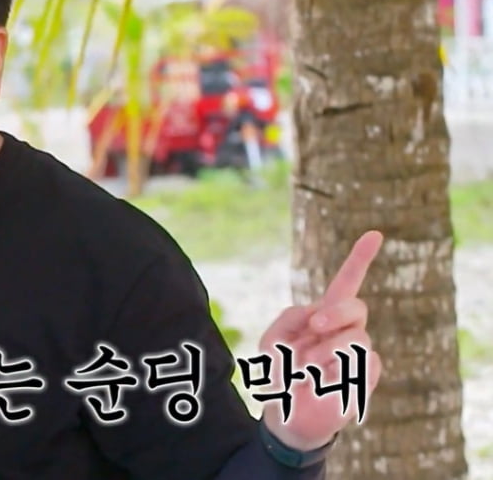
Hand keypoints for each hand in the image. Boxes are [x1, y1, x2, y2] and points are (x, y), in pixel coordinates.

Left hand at [257, 231, 383, 450]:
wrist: (286, 414)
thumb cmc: (279, 374)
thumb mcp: (273, 339)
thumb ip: (290, 317)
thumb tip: (318, 313)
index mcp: (323, 315)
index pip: (346, 283)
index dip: (359, 259)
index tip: (376, 233)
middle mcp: (345, 330)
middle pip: (355, 305)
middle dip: (336, 312)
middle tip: (315, 326)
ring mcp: (359, 352)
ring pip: (357, 336)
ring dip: (325, 350)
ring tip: (307, 368)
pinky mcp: (367, 376)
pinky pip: (363, 362)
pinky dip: (336, 369)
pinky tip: (322, 381)